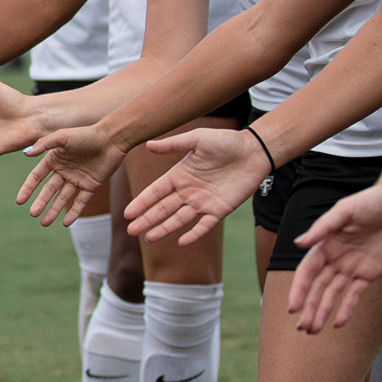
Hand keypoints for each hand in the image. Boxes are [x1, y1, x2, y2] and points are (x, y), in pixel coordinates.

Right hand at [22, 121, 130, 227]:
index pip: (37, 177)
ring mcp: (77, 179)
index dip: (28, 189)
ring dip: (53, 210)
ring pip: (63, 198)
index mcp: (54, 159)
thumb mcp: (62, 136)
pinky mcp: (91, 186)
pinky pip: (81, 201)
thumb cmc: (86, 135)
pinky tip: (66, 223)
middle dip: (41, 202)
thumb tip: (25, 154)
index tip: (20, 201)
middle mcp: (64, 170)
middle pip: (49, 190)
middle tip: (33, 214)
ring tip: (45, 223)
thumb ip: (44, 144)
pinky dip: (74, 212)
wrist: (112, 139)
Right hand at [127, 126, 272, 243]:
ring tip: (149, 238)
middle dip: (147, 220)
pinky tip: (181, 242)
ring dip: (164, 229)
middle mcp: (188, 191)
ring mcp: (203, 202)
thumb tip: (148, 145)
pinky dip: (194, 234)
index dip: (142, 202)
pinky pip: (205, 225)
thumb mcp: (197, 139)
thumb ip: (173, 145)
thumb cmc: (226, 141)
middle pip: (163, 208)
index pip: (155, 192)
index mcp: (179, 174)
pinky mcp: (220, 210)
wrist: (253, 151)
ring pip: (179, 219)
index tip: (128, 213)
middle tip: (131, 231)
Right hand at [288, 182, 381, 331]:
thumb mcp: (345, 211)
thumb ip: (322, 228)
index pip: (307, 272)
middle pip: (318, 288)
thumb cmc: (370, 201)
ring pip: (333, 294)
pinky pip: (356, 294)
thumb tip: (299, 243)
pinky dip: (347, 309)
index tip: (292, 308)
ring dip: (323, 311)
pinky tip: (338, 323)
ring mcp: (352, 267)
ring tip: (314, 330)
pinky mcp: (370, 272)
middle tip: (302, 328)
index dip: (299, 290)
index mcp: (325, 244)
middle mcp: (335, 258)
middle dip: (309, 308)